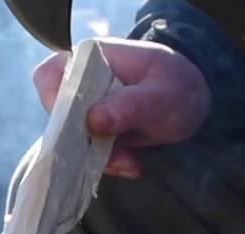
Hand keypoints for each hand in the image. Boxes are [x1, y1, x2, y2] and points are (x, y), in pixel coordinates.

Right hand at [33, 37, 209, 178]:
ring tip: (131, 163)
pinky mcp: (92, 131)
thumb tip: (92, 121)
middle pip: (59, 115)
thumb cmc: (177, 87)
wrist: (192, 104)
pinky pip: (87, 152)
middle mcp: (80, 82)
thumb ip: (130, 105)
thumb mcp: (161, 96)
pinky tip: (132, 165)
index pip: (51, 75)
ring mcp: (85, 109)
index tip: (77, 129)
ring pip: (71, 140)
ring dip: (98, 158)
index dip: (53, 102)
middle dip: (83, 143)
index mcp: (90, 58)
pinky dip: (107, 163)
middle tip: (119, 158)